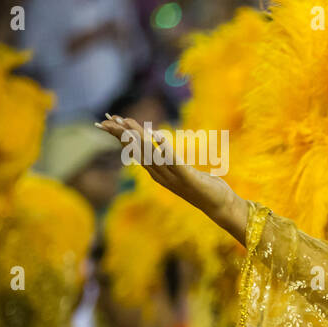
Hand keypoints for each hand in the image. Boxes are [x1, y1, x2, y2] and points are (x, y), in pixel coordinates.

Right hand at [95, 114, 245, 241]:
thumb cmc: (203, 187)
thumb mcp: (181, 171)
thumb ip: (168, 160)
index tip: (109, 121)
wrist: (220, 206)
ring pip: (151, 155)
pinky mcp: (188, 178)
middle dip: (122, 135)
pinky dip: (164, 148)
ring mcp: (173, 178)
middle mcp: (161, 175)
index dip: (121, 137)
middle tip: (107, 120)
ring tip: (127, 124)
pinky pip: (174, 161)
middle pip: (138, 152)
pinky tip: (157, 135)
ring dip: (138, 138)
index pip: (135, 152)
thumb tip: (158, 145)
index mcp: (158, 173)